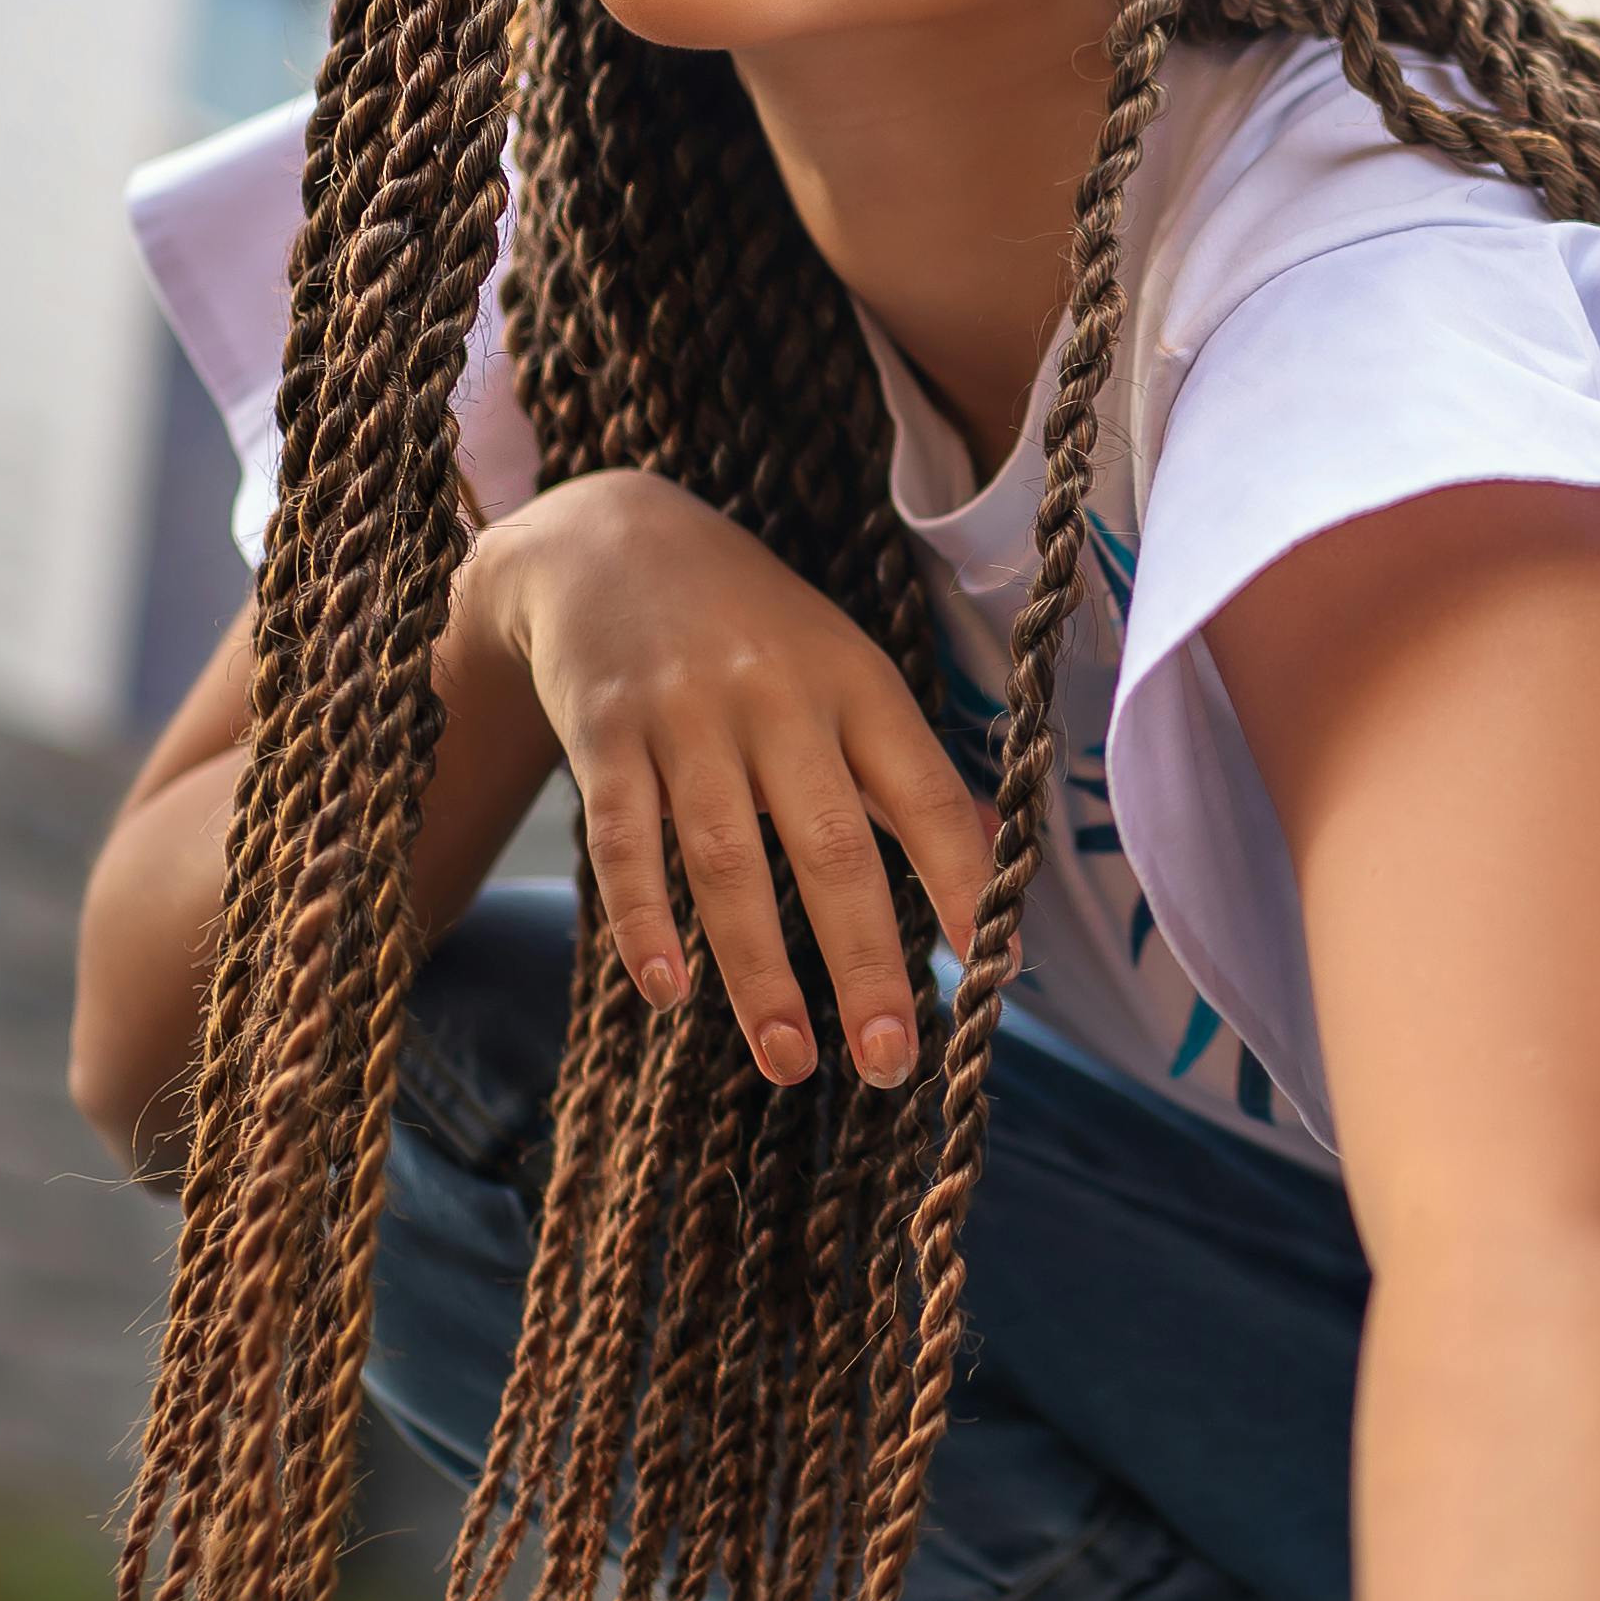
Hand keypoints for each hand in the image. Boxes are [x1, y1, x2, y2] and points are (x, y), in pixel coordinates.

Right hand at [463, 471, 996, 1089]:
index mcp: (858, 686)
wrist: (608, 538)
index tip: (995, 974)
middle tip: (891, 1061)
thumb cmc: (755, 631)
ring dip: (758, 971)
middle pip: (831, 844)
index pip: (925, 794)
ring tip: (790, 1062)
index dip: (965, 882)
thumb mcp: (847, 672)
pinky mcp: (604, 733)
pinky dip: (644, 918)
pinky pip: (623, 839)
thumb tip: (994, 858)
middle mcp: (779, 698)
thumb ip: (909, 770)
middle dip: (866, 960)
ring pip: (727, 858)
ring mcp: (686, 716)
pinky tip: (668, 991)